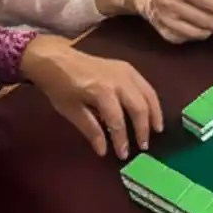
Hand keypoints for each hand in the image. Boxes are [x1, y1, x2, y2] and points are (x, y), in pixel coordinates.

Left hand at [22, 35, 163, 158]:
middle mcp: (119, 80)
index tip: (123, 154)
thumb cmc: (59, 86)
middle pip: (139, 107)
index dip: (122, 139)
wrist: (55, 58)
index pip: (118, 121)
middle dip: (143, 129)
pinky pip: (145, 86)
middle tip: (143, 146)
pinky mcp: (127, 67)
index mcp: (102, 91)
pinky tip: (152, 111)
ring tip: (157, 130)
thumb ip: (91, 130)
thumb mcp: (71, 111)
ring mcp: (125, 71)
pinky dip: (151, 100)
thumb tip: (104, 151)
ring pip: (148, 95)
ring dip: (154, 114)